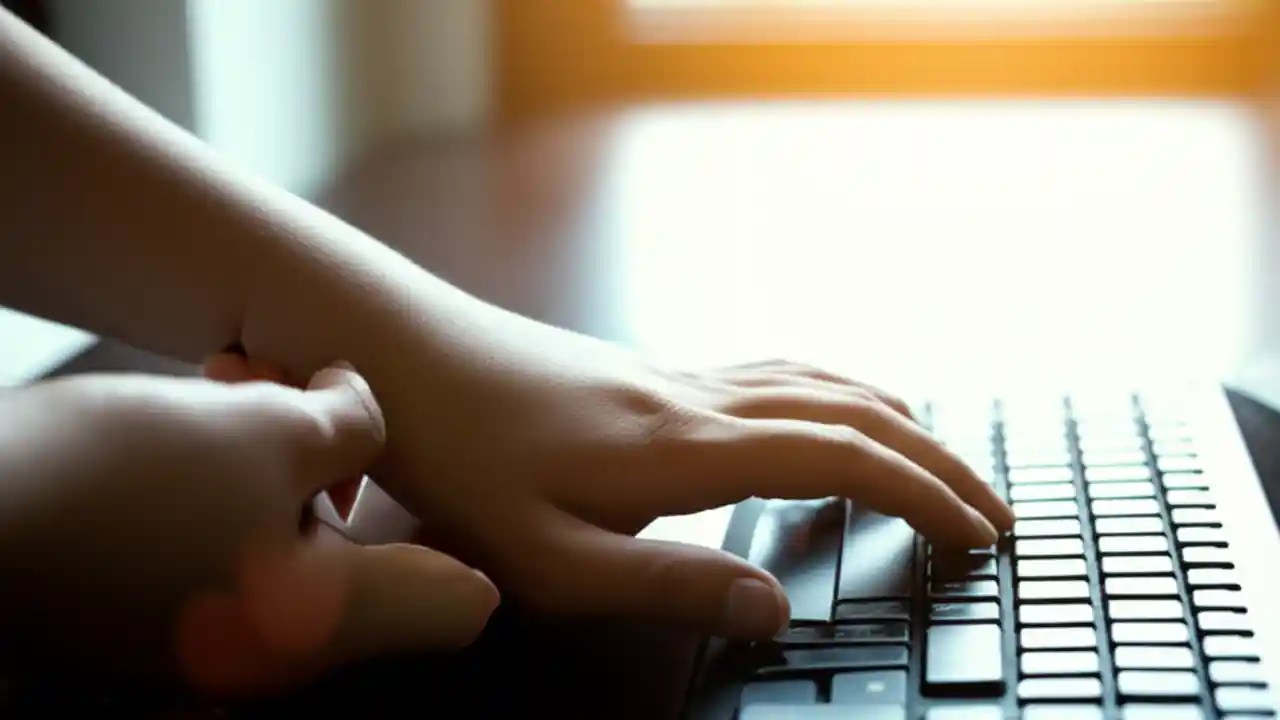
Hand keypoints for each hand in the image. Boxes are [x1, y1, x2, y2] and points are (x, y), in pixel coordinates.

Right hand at [0, 366, 496, 695]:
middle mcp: (276, 658)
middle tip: (291, 402)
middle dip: (342, 474)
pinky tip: (183, 433)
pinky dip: (224, 501)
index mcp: (327, 624)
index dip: (467, 536)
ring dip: (276, 471)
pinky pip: (225, 560)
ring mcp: (208, 651)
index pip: (457, 605)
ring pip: (289, 549)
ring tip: (222, 397)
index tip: (435, 474)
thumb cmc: (124, 477)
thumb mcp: (265, 428)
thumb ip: (353, 429)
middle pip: (365, 564)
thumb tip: (365, 420)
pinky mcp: (150, 628)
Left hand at [218, 309, 1012, 642]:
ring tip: (937, 454)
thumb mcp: (549, 559)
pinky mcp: (651, 374)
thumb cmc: (461, 461)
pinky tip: (826, 410)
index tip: (978, 534)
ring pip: (816, 380)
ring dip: (891, 416)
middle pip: (849, 409)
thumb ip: (667, 585)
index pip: (840, 458)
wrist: (401, 357)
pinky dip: (832, 394)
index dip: (922, 493)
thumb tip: (774, 608)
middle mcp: (696, 398)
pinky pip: (772, 372)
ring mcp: (676, 377)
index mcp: (684, 449)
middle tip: (990, 504)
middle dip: (934, 456)